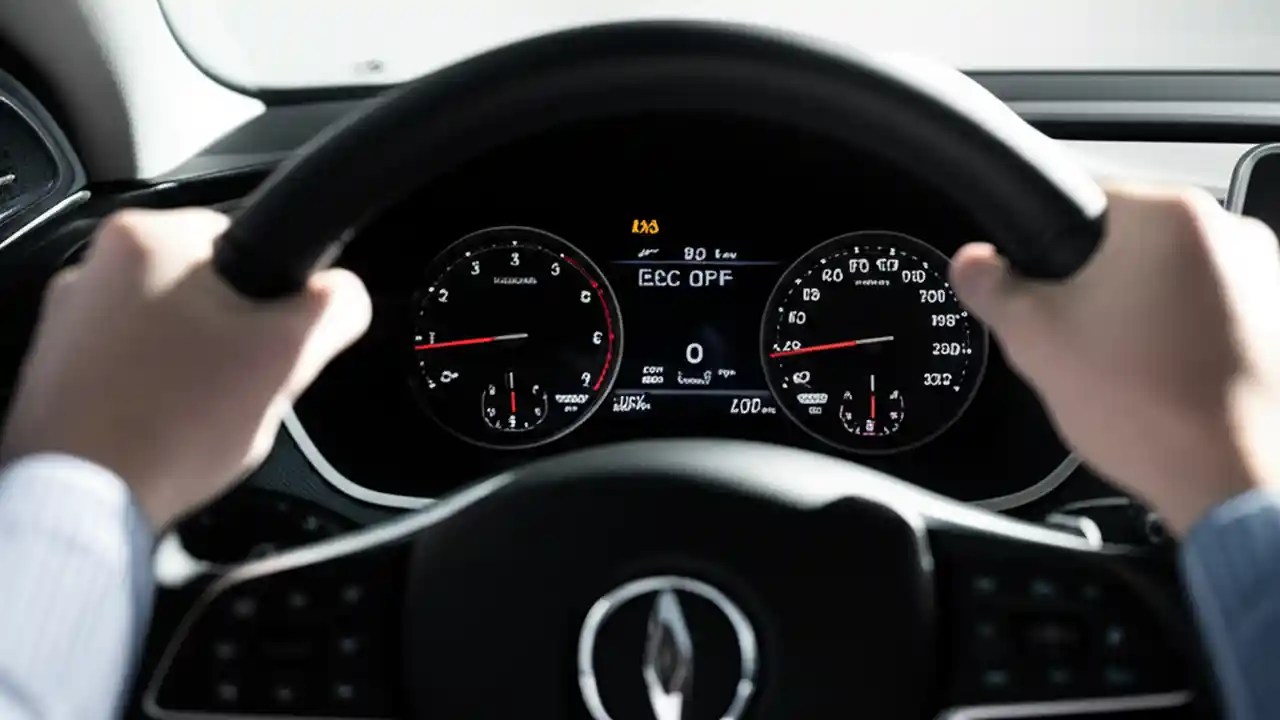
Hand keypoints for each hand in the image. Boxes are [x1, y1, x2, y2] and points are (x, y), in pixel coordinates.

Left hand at [0, 209, 370, 528]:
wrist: (84, 500)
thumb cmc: (175, 423)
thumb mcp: (287, 359)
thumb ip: (334, 310)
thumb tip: (347, 295)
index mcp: (147, 238)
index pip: (243, 241)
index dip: (272, 297)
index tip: (268, 340)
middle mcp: (92, 266)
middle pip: (204, 290)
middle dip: (230, 335)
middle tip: (238, 383)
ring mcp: (67, 319)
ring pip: (168, 330)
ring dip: (192, 365)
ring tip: (198, 412)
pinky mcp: (56, 367)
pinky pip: (129, 366)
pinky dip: (153, 391)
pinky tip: (166, 425)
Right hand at [950, 184, 1279, 535]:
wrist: (1233, 481)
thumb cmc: (1151, 409)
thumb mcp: (1037, 341)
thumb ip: (992, 288)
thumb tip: (972, 265)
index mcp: (1170, 217)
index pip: (1084, 200)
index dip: (1048, 250)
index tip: (1043, 290)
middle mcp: (1233, 233)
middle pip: (1132, 244)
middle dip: (1100, 288)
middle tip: (1081, 341)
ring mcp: (1268, 279)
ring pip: (1173, 281)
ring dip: (1144, 314)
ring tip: (1127, 370)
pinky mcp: (1279, 323)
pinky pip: (1214, 314)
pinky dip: (1185, 339)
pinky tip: (1165, 382)